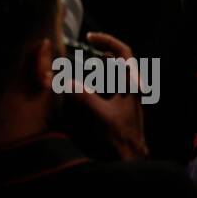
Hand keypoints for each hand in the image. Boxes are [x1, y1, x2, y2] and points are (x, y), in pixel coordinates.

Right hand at [69, 31, 147, 160]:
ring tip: (78, 64)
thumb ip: (83, 96)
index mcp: (131, 84)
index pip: (124, 52)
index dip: (107, 41)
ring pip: (112, 73)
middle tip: (82, 48)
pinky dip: (94, 81)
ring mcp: (125, 96)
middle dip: (99, 52)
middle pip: (117, 60)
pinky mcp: (118, 106)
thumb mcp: (101, 115)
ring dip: (96, 67)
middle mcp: (130, 87)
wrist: (131, 160)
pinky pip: (106, 86)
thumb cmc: (121, 137)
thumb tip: (65, 80)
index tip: (89, 37)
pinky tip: (81, 86)